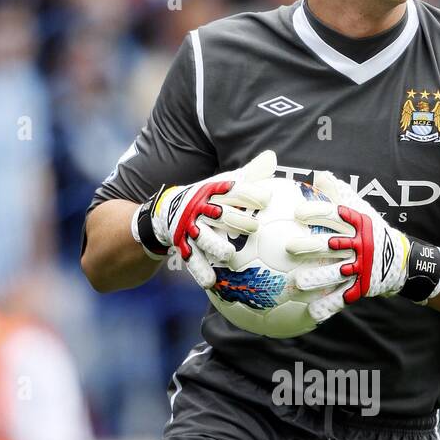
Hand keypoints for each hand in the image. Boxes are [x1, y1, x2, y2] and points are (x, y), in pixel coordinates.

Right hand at [146, 150, 276, 287]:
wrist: (167, 210)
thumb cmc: (209, 198)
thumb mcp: (225, 184)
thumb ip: (249, 174)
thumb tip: (271, 157)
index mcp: (214, 191)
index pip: (233, 190)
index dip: (249, 193)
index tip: (266, 199)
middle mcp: (201, 208)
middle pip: (219, 213)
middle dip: (235, 219)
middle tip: (255, 227)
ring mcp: (190, 228)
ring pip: (203, 237)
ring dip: (215, 245)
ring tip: (228, 254)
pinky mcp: (183, 245)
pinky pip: (192, 259)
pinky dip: (200, 270)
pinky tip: (210, 282)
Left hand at [287, 170, 409, 322]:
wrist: (400, 261)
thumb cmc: (372, 232)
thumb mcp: (361, 210)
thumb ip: (339, 194)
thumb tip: (319, 176)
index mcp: (358, 224)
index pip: (336, 215)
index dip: (317, 213)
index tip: (298, 213)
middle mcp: (361, 245)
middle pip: (333, 244)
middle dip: (311, 246)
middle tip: (289, 247)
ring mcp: (362, 267)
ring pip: (337, 273)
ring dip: (318, 278)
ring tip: (298, 283)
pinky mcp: (362, 287)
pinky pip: (343, 297)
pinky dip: (328, 306)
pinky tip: (311, 313)